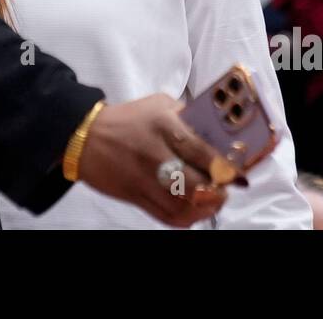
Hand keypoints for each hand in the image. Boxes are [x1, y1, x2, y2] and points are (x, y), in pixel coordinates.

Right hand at [76, 94, 227, 227]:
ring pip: (183, 206)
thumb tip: (215, 131)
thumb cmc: (128, 118)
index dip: (225, 167)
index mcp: (164, 126)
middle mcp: (155, 154)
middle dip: (218, 190)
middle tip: (225, 187)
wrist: (85, 137)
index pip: (203, 152)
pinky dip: (186, 219)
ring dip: (205, 208)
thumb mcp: (158, 104)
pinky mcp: (135, 197)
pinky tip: (195, 211)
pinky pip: (166, 216)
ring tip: (214, 201)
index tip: (238, 173)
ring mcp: (144, 179)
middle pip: (195, 184)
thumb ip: (186, 115)